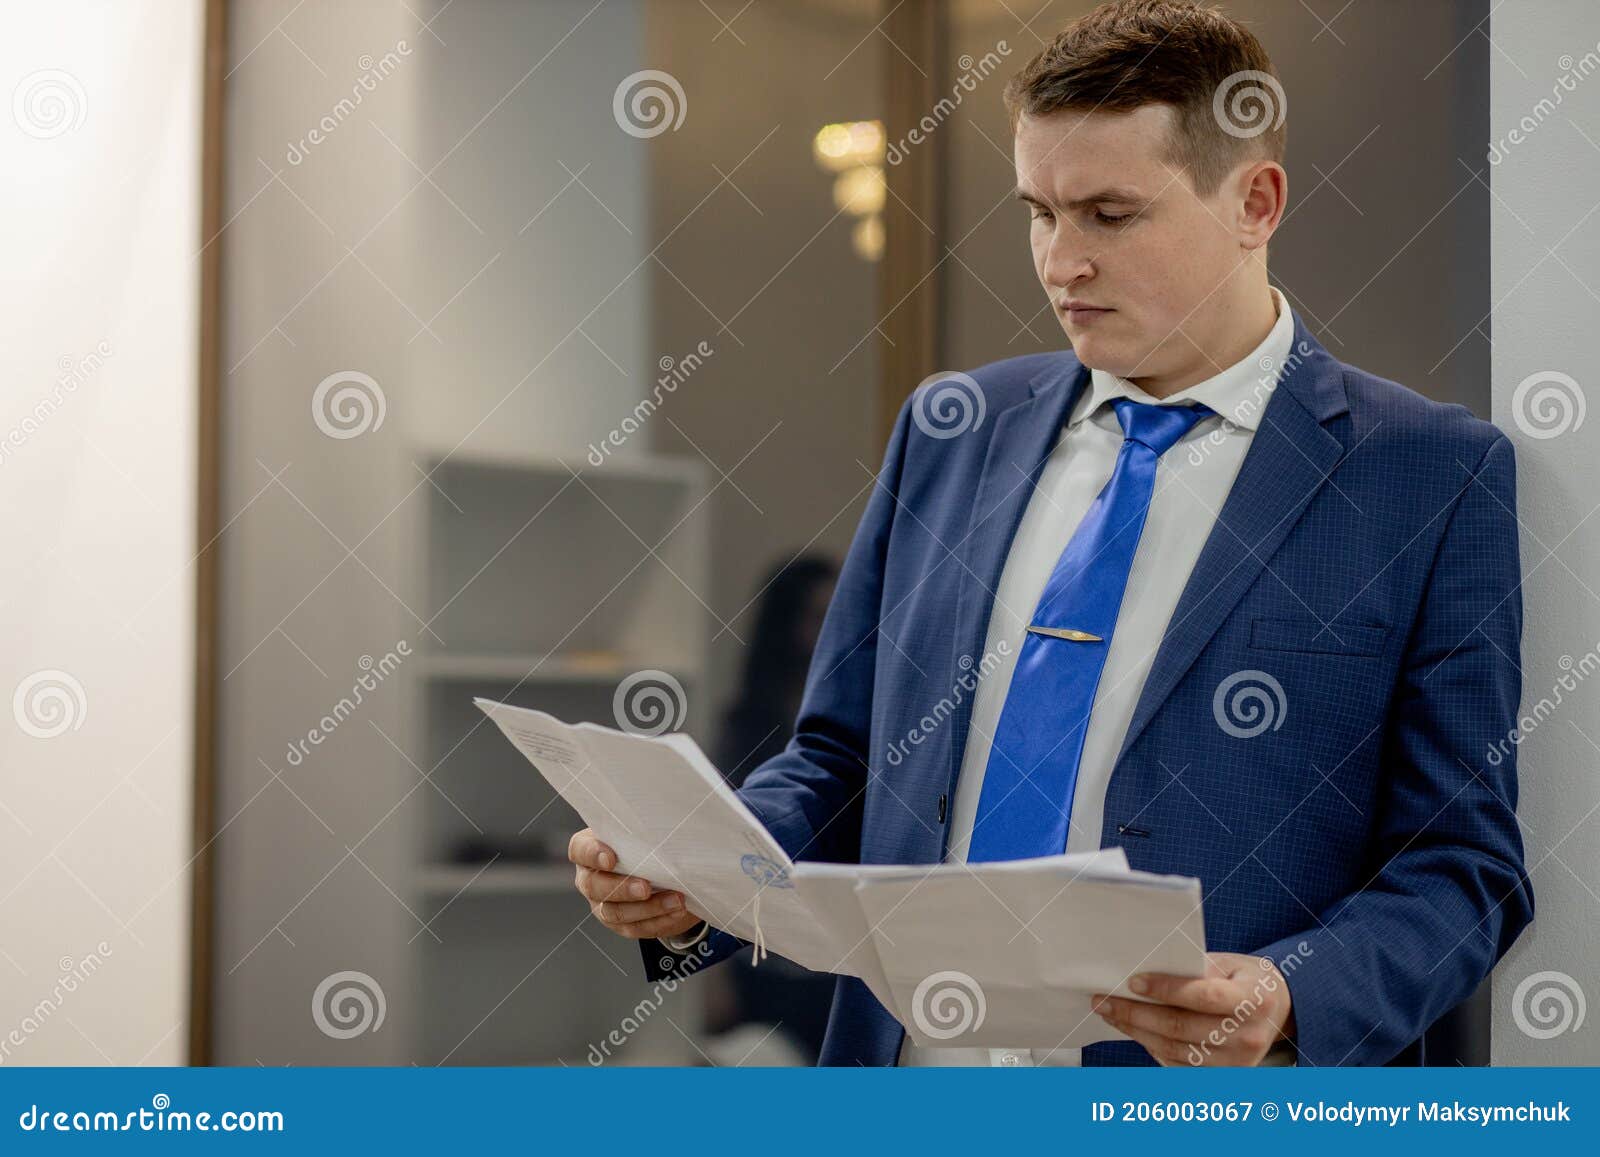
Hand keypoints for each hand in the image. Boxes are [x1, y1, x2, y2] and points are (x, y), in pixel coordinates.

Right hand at [567, 828, 702, 939]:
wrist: (666, 873)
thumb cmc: (651, 844)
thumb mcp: (646, 833)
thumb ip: (647, 830)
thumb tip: (666, 825)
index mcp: (590, 849)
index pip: (579, 850)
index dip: (591, 854)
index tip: (611, 858)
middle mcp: (590, 878)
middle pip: (594, 886)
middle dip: (622, 888)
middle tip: (646, 887)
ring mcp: (603, 904)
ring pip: (615, 912)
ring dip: (647, 908)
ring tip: (676, 900)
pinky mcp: (621, 924)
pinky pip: (635, 927)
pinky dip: (658, 920)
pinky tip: (677, 911)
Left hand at [1091, 952, 1296, 1065]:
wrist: (1279, 1010)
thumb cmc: (1247, 980)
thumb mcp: (1230, 963)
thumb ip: (1195, 968)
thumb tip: (1146, 971)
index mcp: (1253, 1000)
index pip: (1203, 996)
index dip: (1165, 990)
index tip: (1132, 982)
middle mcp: (1248, 1036)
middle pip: (1181, 1027)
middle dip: (1136, 1014)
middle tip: (1104, 1001)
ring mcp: (1238, 1062)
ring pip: (1174, 1050)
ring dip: (1136, 1032)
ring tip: (1111, 1014)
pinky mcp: (1225, 1077)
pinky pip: (1179, 1065)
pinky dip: (1152, 1048)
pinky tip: (1134, 1031)